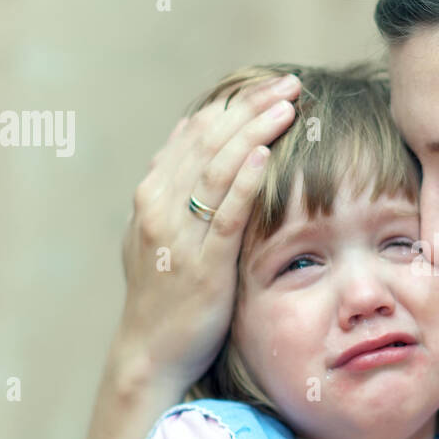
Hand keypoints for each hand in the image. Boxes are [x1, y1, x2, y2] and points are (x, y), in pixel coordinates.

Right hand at [115, 73, 300, 389]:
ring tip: (287, 105)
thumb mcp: (160, 234)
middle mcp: (160, 208)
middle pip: (209, 143)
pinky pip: (225, 216)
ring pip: (217, 170)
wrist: (150, 354)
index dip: (234, 107)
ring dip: (254, 133)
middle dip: (251, 109)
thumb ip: (173, 187)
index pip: (196, 136)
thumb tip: (188, 134)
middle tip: (289, 83)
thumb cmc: (165, 296)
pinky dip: (245, 182)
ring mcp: (179, 237)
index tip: (269, 86)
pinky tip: (266, 156)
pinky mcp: (203, 266)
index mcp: (153, 196)